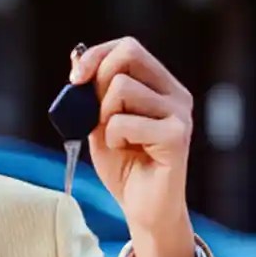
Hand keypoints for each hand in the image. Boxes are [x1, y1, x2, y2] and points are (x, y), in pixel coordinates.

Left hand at [69, 37, 196, 256]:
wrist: (144, 209)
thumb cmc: (125, 166)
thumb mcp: (100, 122)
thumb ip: (93, 92)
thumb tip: (77, 57)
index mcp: (162, 86)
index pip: (129, 47)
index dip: (96, 55)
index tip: (75, 78)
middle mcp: (176, 94)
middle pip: (127, 56)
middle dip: (97, 83)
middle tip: (97, 116)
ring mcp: (180, 114)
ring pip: (120, 88)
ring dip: (105, 119)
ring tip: (120, 141)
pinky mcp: (176, 137)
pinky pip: (124, 121)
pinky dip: (114, 138)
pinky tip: (128, 153)